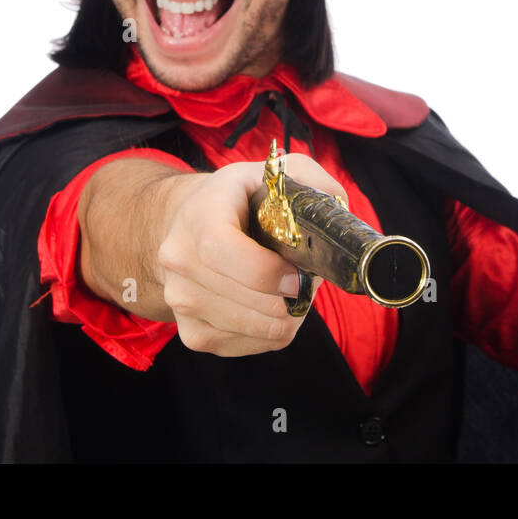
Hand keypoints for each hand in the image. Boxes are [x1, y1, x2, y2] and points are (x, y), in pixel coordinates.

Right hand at [157, 153, 345, 356]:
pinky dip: (274, 330)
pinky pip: (253, 344)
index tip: (299, 276)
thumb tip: (337, 209)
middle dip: (292, 294)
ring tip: (287, 287)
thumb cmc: (239, 201)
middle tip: (303, 276)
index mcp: (198, 215)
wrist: (187, 226)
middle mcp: (179, 260)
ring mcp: (181, 301)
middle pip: (249, 301)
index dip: (267, 272)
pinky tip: (269, 304)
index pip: (220, 250)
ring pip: (259, 328)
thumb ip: (311, 181)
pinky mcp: (193, 334)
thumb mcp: (272, 174)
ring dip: (287, 313)